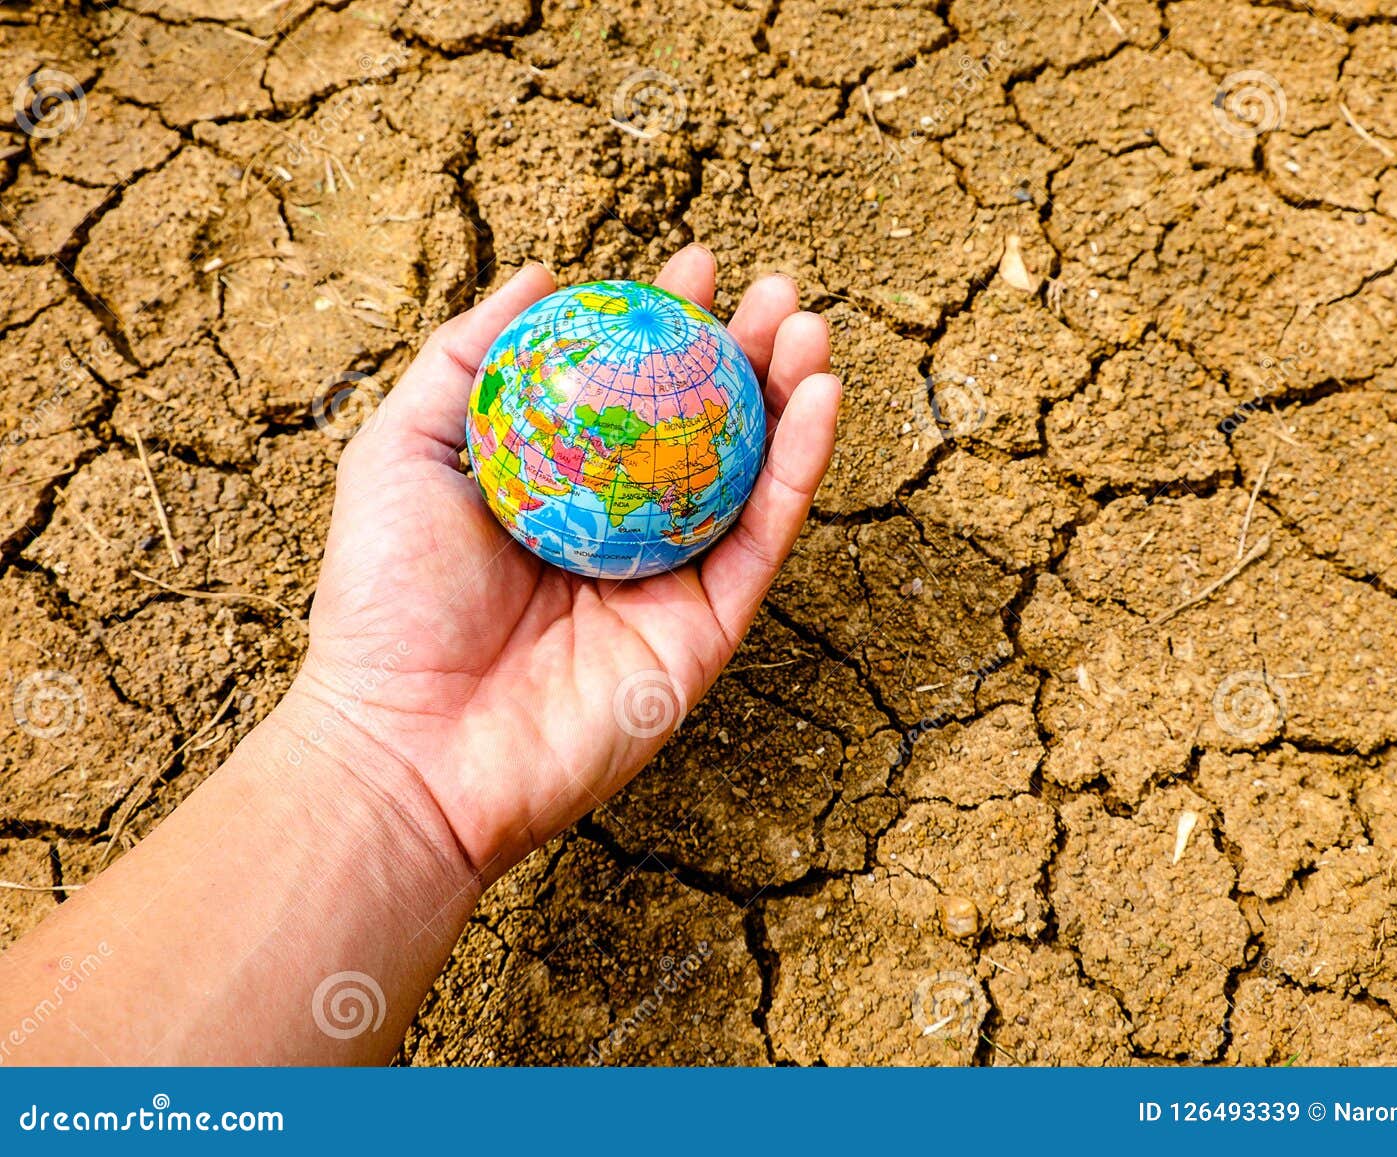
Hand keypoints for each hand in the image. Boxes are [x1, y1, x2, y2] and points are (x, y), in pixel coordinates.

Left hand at [292, 246, 839, 876]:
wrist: (412, 745)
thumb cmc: (386, 601)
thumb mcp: (403, 451)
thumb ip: (465, 360)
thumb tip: (540, 275)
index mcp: (557, 487)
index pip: (628, 391)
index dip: (666, 325)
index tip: (693, 265)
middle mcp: (620, 529)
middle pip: (701, 425)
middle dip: (744, 351)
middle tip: (771, 289)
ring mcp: (667, 582)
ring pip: (748, 476)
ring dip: (788, 396)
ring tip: (807, 323)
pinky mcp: (705, 632)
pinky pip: (764, 539)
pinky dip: (800, 467)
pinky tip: (819, 397)